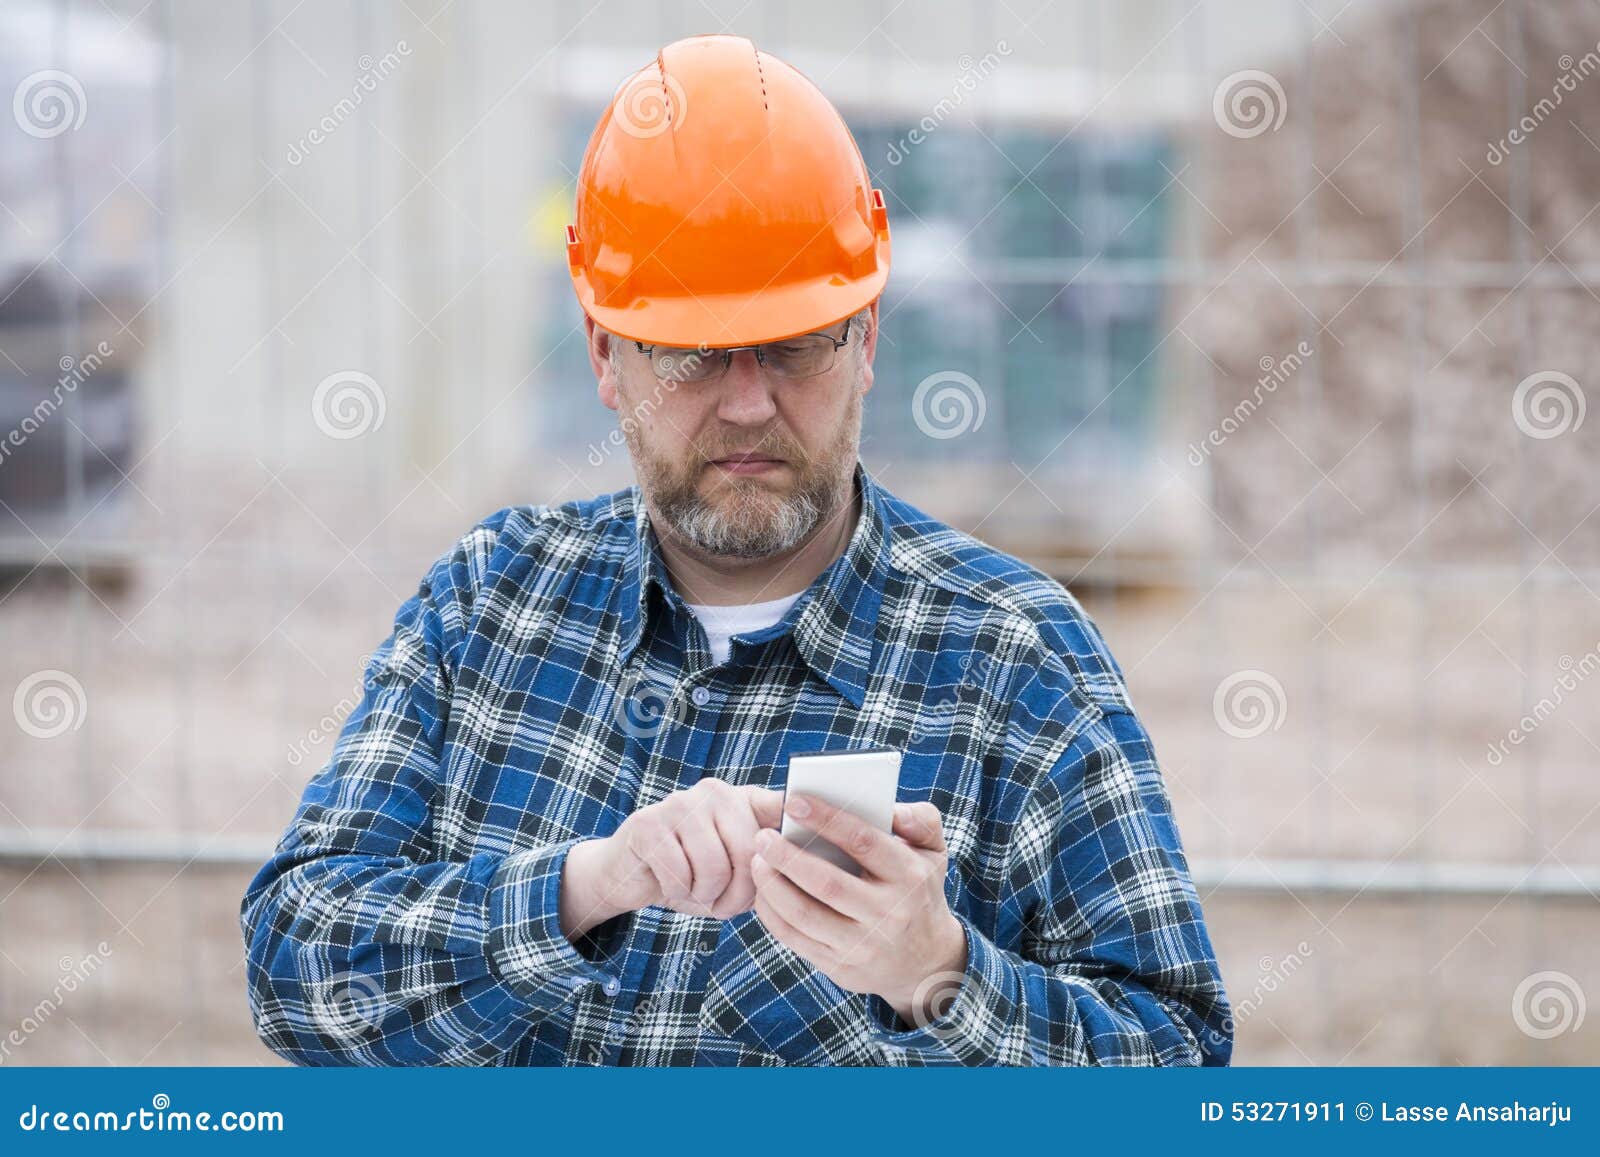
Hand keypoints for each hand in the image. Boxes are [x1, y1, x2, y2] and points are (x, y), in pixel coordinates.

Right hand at [562, 780, 784, 937]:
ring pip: (714, 868)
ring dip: (705, 897)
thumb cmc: (690, 875)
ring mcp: (679, 803)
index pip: (780, 806)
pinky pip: (679, 875)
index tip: (804, 844)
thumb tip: (788, 868)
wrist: (629, 875)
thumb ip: (761, 864)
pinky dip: (678, 894)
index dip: (798, 823)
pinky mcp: (648, 823)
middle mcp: (715, 792)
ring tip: (695, 894)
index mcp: (742, 800)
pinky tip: (670, 885)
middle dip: (739, 895)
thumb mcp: (731, 870)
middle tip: (723, 907)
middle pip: (748, 853)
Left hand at [749, 793, 968, 1027]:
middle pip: (826, 882)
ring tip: (756, 861)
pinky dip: (772, 914)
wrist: (925, 963)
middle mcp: (887, 913)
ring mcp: (863, 945)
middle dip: (787, 857)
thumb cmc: (918, 892)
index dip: (826, 819)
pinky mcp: (840, 967)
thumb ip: (921, 820)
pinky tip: (762, 892)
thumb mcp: (933, 853)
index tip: (794, 802)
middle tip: (762, 836)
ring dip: (772, 886)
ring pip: (805, 914)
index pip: (863, 842)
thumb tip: (892, 807)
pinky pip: (796, 939)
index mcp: (908, 876)